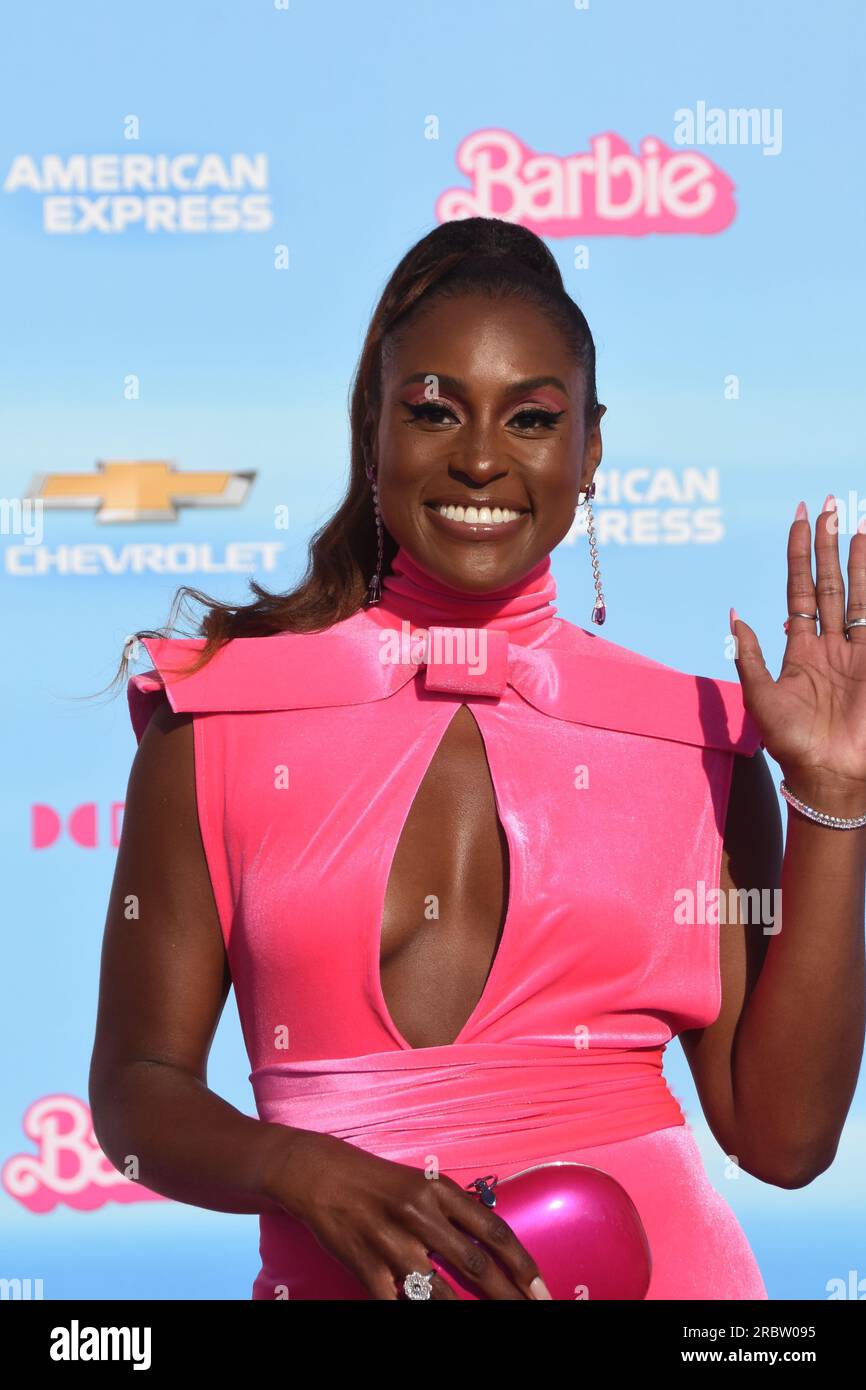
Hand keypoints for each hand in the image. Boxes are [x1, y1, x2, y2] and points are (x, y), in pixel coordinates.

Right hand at [266, 1128, 550, 1300]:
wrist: (320, 1173)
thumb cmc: (377, 1181)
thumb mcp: (421, 1184)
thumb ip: (454, 1210)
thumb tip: (490, 1242)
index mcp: (438, 1191)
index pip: (492, 1230)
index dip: (521, 1262)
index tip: (540, 1287)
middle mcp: (419, 1214)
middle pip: (474, 1264)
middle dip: (507, 1295)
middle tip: (532, 1311)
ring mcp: (391, 1241)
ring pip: (439, 1291)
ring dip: (464, 1312)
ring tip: (487, 1322)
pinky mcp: (364, 1264)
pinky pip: (395, 1301)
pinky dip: (413, 1312)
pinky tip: (428, 1315)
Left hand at [730, 494, 865, 818]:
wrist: (828, 776)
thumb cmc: (791, 743)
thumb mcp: (760, 696)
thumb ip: (749, 654)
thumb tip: (734, 612)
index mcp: (800, 647)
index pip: (799, 587)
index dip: (799, 552)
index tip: (800, 517)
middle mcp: (830, 642)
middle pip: (830, 580)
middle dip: (830, 542)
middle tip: (831, 502)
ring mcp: (857, 651)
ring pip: (859, 592)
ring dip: (859, 557)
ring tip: (858, 520)